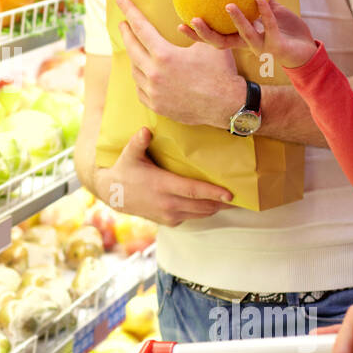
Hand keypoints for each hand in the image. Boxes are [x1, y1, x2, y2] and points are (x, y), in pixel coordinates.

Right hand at [97, 127, 233, 224]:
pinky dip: (202, 211)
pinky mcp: (168, 221)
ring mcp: (168, 215)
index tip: (230, 194)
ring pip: (199, 214)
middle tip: (239, 196)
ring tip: (228, 201)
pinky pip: (192, 218)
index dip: (213, 193)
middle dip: (222, 203)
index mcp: (162, 186)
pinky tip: (209, 204)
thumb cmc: (125, 171)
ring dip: (214, 208)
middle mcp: (168, 203)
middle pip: (202, 206)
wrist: (113, 194)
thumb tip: (146, 130)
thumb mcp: (129, 155)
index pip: (193, 191)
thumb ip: (138, 142)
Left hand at [117, 0, 245, 127]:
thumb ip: (194, 31)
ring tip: (136, 48)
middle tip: (123, 24)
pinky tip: (144, 73)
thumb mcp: (208, 44)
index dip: (130, 11)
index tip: (120, 0)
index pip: (141, 27)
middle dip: (126, 33)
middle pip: (132, 48)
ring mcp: (153, 92)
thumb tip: (184, 22)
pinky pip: (140, 89)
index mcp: (164, 55)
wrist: (227, 105)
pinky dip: (141, 79)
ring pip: (135, 70)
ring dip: (135, 57)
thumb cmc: (220, 71)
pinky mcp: (157, 106)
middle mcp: (154, 73)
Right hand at [183, 0, 317, 69]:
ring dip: (236, 20)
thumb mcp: (271, 13)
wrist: (308, 51)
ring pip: (244, 35)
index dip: (197, 34)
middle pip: (221, 42)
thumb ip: (259, 3)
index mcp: (241, 39)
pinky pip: (269, 26)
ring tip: (228, 5)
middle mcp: (247, 45)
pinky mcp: (276, 46)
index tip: (180, 24)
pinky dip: (265, 12)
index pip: (215, 38)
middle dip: (206, 34)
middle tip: (193, 19)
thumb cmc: (287, 32)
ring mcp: (261, 47)